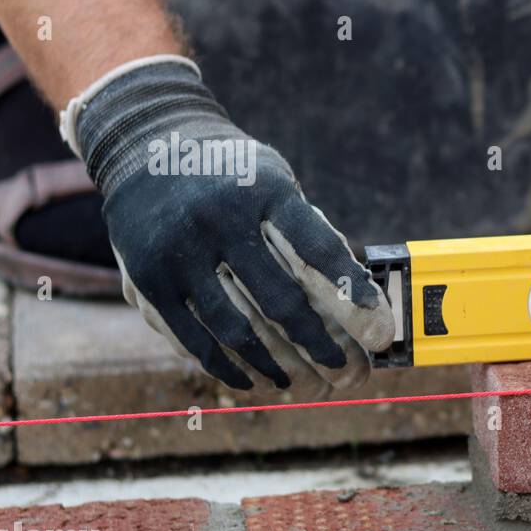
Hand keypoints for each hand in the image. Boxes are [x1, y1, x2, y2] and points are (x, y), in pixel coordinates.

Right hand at [66, 58, 393, 393]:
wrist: (147, 145)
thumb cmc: (236, 178)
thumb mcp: (277, 183)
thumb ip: (312, 236)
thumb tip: (361, 307)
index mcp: (265, 190)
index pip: (319, 252)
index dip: (354, 299)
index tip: (383, 337)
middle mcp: (220, 219)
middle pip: (282, 301)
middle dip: (324, 348)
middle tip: (353, 376)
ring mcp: (178, 251)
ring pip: (239, 330)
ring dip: (282, 368)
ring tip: (312, 386)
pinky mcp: (146, 280)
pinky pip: (194, 340)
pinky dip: (230, 369)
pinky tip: (258, 382)